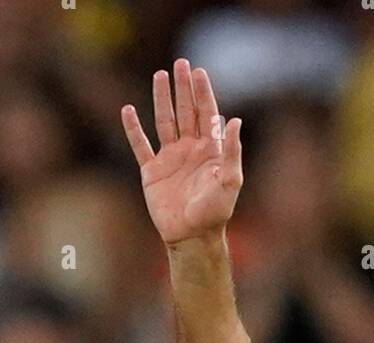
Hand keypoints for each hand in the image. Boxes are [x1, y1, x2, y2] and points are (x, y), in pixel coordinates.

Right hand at [121, 58, 242, 245]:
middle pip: (185, 112)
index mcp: (210, 152)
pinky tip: (128, 110)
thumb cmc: (215, 212)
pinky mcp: (152, 172)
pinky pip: (140, 146)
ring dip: (162, 99)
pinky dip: (133, 129)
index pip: (206, 115)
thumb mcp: (230, 181)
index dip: (203, 93)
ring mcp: (170, 159)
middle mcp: (190, 151)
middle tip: (181, 64)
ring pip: (164, 122)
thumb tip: (235, 120)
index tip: (199, 71)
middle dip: (183, 88)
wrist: (192, 236)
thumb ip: (232, 151)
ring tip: (160, 75)